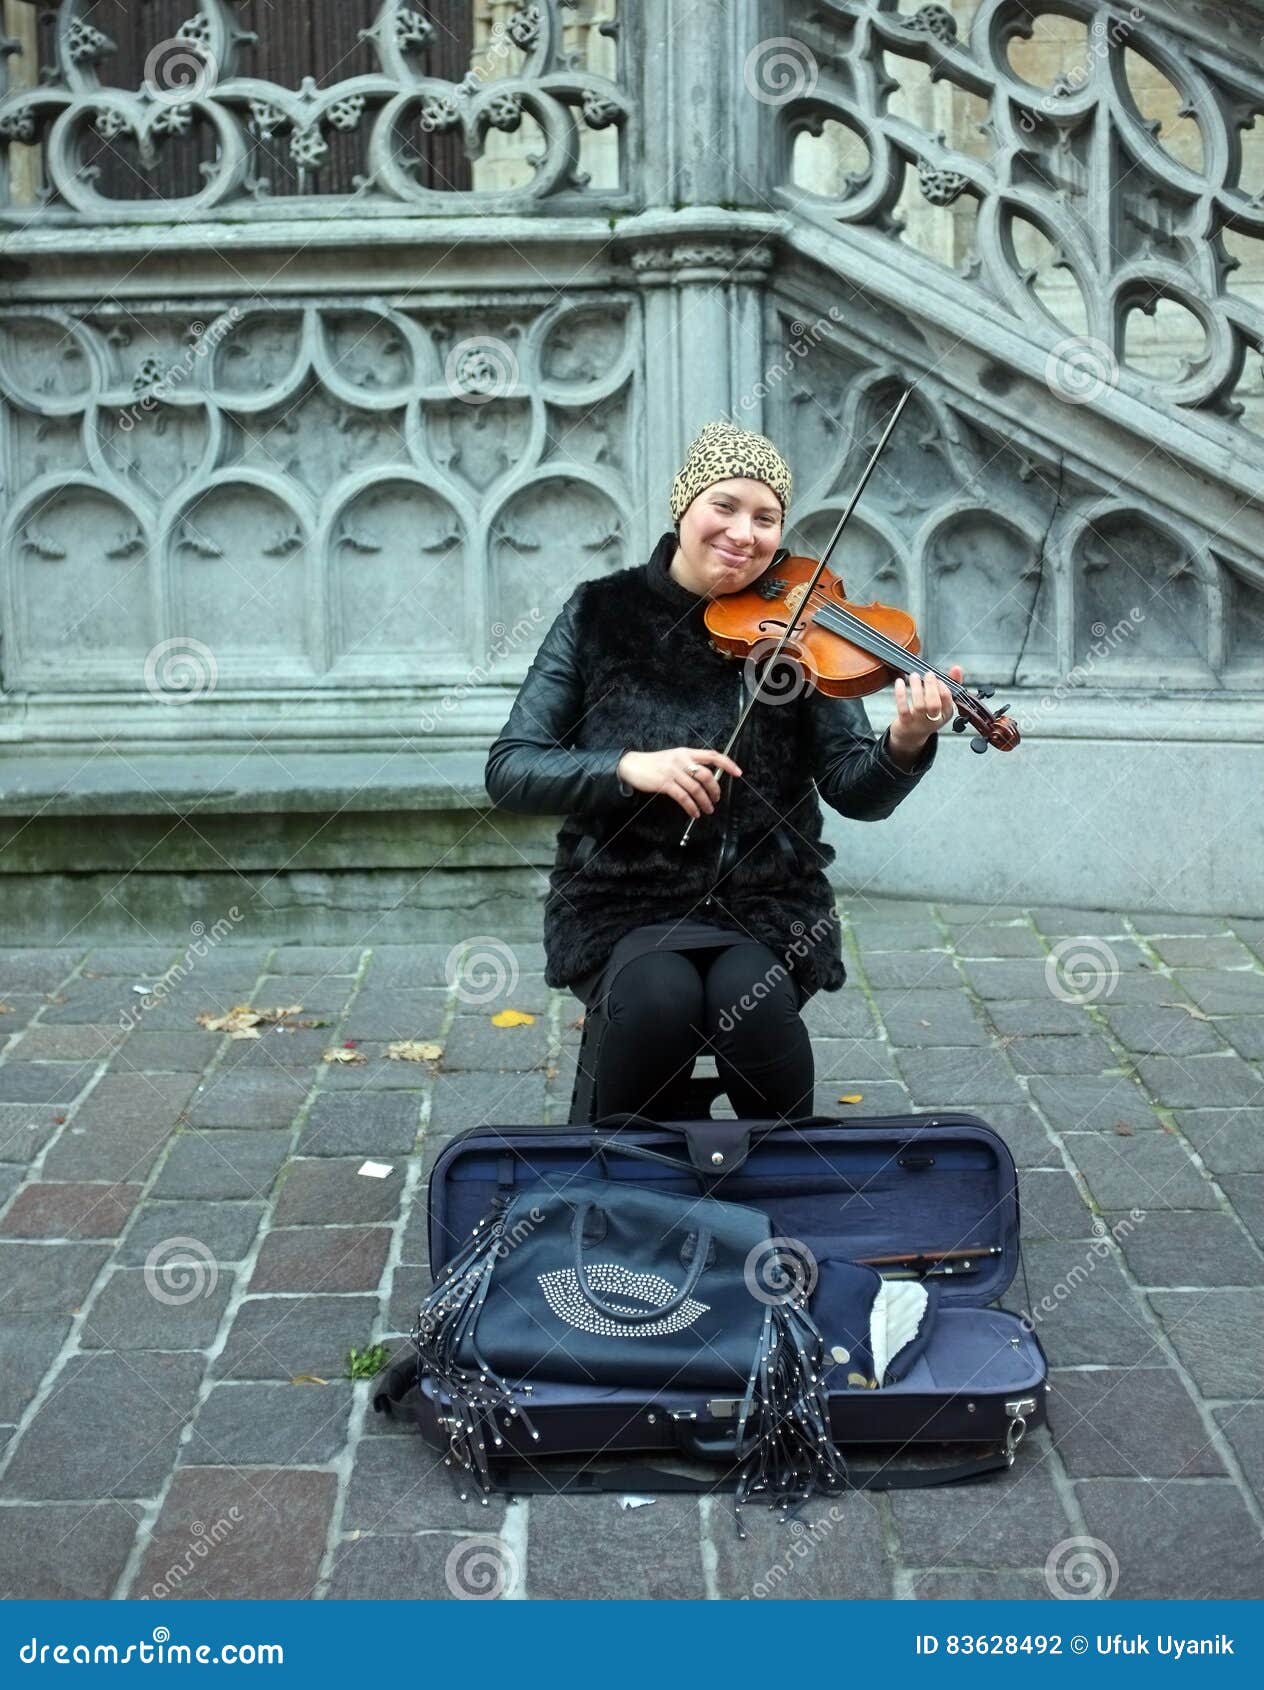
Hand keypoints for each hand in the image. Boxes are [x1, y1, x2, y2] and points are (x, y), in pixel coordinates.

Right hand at [616, 747, 742, 818]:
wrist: (632, 766)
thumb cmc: (654, 764)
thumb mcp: (674, 758)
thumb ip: (689, 764)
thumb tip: (707, 777)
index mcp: (686, 752)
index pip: (712, 755)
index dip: (727, 764)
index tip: (738, 773)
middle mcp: (681, 760)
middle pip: (706, 775)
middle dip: (715, 790)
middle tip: (716, 799)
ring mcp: (673, 771)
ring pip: (696, 788)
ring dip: (705, 802)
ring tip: (708, 810)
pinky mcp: (664, 783)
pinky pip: (683, 797)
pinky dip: (691, 807)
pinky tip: (694, 813)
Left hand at [889, 665, 963, 761]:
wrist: (911, 735)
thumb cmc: (928, 714)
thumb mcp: (942, 702)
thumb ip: (951, 684)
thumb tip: (957, 668)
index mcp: (946, 714)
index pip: (948, 701)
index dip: (943, 687)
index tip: (938, 679)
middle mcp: (934, 720)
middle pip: (934, 704)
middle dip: (931, 687)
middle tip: (928, 674)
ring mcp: (919, 723)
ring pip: (919, 706)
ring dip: (917, 688)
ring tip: (914, 675)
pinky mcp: (905, 723)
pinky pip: (903, 708)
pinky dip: (901, 694)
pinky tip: (899, 682)